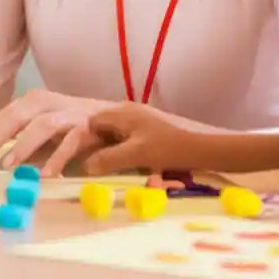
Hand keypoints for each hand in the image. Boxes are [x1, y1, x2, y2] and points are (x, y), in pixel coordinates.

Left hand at [0, 89, 112, 176]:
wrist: (121, 122)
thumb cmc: (75, 130)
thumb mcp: (42, 134)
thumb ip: (18, 143)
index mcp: (34, 104)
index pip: (1, 117)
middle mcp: (49, 104)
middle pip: (15, 115)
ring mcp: (70, 113)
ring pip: (42, 124)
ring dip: (23, 146)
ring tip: (7, 166)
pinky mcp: (91, 127)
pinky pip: (72, 141)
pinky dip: (58, 157)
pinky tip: (46, 175)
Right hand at [83, 103, 197, 175]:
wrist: (195, 150)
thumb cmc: (165, 149)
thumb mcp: (135, 155)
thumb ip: (108, 159)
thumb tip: (86, 167)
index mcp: (121, 114)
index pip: (91, 123)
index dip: (84, 140)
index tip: (83, 158)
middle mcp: (126, 112)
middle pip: (100, 127)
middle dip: (95, 145)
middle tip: (94, 164)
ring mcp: (135, 119)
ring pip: (110, 133)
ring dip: (107, 149)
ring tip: (109, 165)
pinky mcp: (143, 129)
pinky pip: (122, 137)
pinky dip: (118, 149)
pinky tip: (124, 162)